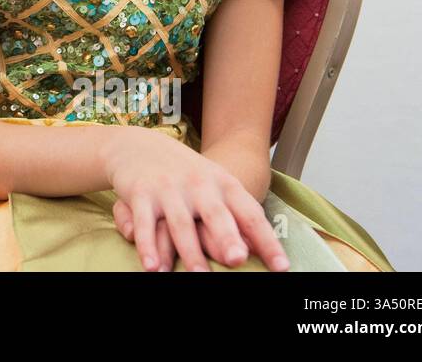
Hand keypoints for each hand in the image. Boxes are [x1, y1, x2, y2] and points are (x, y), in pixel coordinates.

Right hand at [104, 128, 289, 271]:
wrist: (139, 145)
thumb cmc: (186, 175)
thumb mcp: (215, 187)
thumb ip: (236, 216)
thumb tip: (259, 249)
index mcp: (224, 184)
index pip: (250, 216)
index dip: (267, 241)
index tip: (282, 267)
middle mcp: (198, 184)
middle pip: (216, 215)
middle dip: (226, 237)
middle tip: (237, 259)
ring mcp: (169, 188)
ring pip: (181, 224)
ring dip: (189, 251)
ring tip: (198, 275)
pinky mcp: (141, 194)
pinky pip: (145, 224)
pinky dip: (147, 245)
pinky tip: (153, 266)